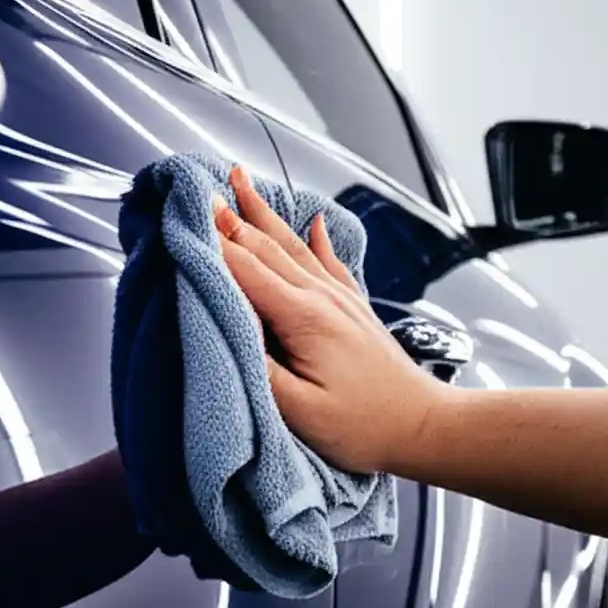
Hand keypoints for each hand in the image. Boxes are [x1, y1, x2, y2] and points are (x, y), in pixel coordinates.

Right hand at [214, 166, 453, 473]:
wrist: (423, 426)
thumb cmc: (362, 425)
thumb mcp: (299, 410)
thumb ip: (257, 367)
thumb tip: (225, 330)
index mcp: (304, 318)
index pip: (245, 270)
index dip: (212, 243)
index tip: (184, 217)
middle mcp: (322, 297)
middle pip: (266, 247)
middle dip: (230, 216)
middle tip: (200, 187)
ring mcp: (341, 299)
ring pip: (293, 245)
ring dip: (264, 213)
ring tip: (242, 181)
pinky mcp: (354, 309)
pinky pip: (328, 261)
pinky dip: (314, 237)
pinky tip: (314, 222)